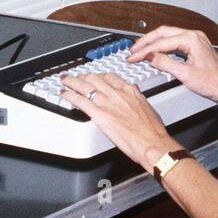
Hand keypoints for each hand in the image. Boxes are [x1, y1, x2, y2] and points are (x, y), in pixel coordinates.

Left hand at [58, 72, 179, 170]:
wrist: (152, 142)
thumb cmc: (152, 130)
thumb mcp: (147, 107)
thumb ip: (137, 99)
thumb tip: (134, 93)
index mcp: (129, 90)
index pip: (109, 76)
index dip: (98, 75)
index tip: (94, 77)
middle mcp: (117, 93)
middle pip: (94, 78)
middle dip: (83, 76)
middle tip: (76, 77)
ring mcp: (107, 103)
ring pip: (84, 86)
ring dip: (72, 81)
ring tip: (65, 80)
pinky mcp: (99, 115)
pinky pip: (80, 101)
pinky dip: (70, 95)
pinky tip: (64, 93)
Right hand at [126, 26, 217, 108]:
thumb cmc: (213, 82)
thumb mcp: (184, 75)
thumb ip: (164, 63)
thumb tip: (149, 57)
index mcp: (191, 39)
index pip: (161, 43)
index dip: (144, 50)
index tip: (133, 56)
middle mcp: (194, 35)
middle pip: (163, 33)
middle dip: (146, 41)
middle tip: (132, 50)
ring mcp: (195, 39)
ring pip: (168, 35)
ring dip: (153, 42)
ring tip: (140, 50)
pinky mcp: (195, 46)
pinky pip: (175, 41)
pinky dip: (163, 45)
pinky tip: (155, 51)